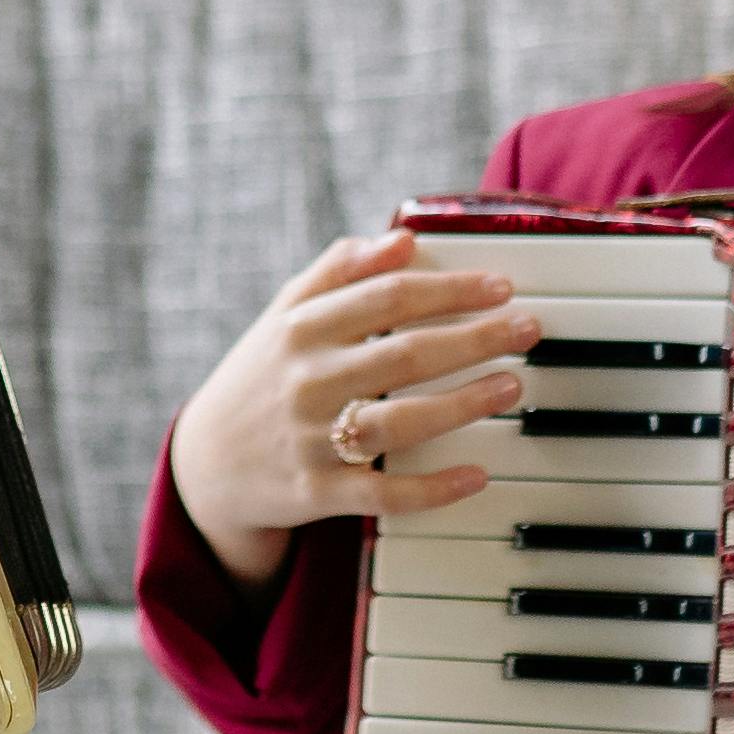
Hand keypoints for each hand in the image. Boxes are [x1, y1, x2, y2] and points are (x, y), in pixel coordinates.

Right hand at [164, 228, 535, 579]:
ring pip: (400, 421)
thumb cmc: (263, 376)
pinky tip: (476, 474)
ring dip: (464, 403)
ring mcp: (310, 439)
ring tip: (511, 385)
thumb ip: (338, 272)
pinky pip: (384, 493)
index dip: (450, 289)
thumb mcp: (284, 314)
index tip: (501, 286)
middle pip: (405, 354)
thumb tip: (401, 239)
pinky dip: (432, 487)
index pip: (388, 297)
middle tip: (527, 330)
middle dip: (475, 338)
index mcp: (301, 329)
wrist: (206, 463)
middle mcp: (307, 380)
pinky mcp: (317, 494)